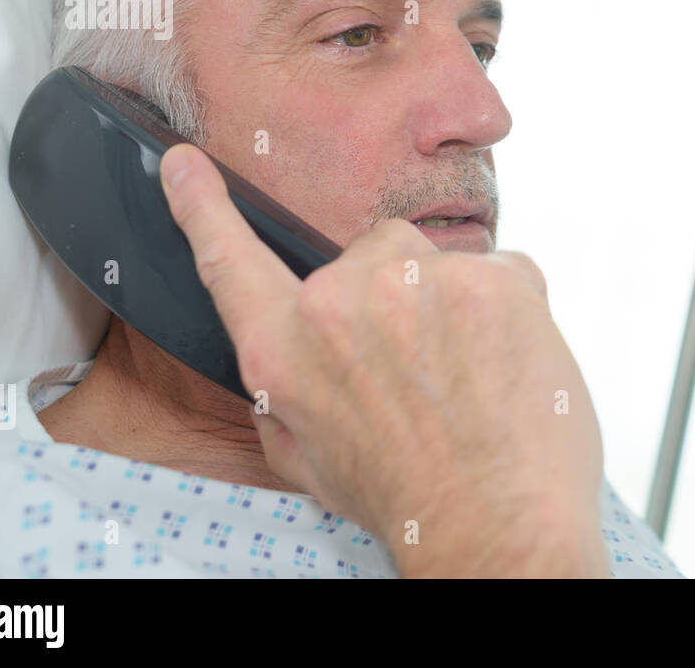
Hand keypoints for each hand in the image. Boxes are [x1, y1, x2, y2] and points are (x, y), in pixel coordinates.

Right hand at [159, 143, 607, 576]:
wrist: (494, 529)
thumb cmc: (406, 498)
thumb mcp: (308, 458)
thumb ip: (286, 389)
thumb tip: (293, 353)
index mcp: (283, 349)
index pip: (231, 262)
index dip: (203, 210)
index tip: (184, 165)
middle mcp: (339, 303)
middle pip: (373, 256)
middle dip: (399, 298)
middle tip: (425, 369)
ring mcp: (418, 283)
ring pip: (440, 264)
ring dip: (456, 303)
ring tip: (470, 377)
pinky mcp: (490, 278)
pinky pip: (503, 271)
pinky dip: (510, 311)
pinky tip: (508, 366)